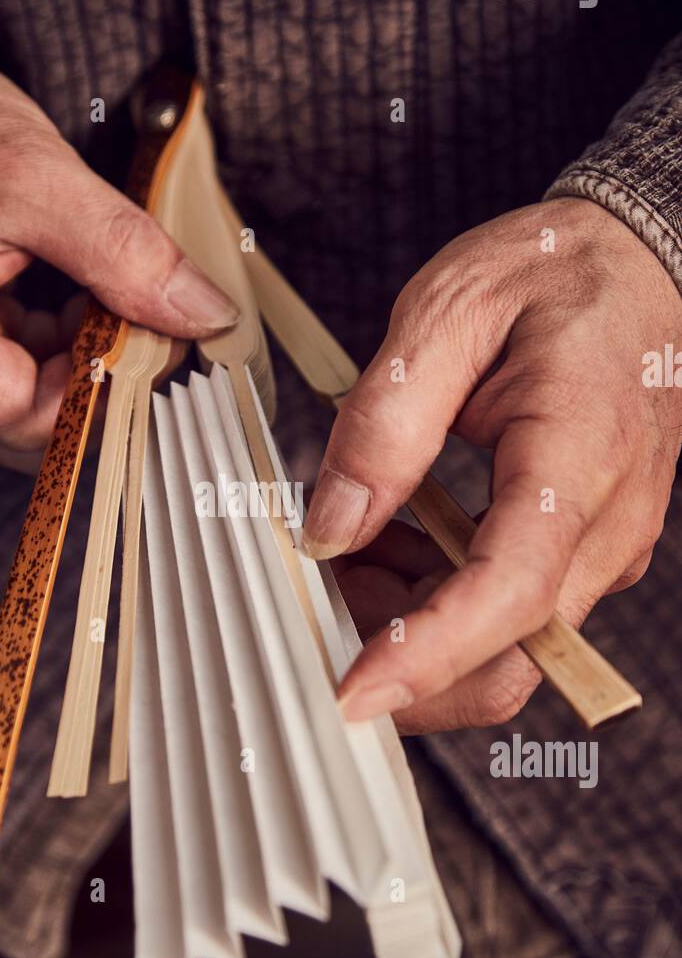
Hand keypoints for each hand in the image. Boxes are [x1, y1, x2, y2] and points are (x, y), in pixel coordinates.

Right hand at [0, 17, 235, 468]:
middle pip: (23, 425)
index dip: (106, 392)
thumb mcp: (33, 173)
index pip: (26, 419)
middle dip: (95, 379)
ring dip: (76, 362)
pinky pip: (4, 376)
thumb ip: (125, 254)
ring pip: (20, 406)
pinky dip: (52, 346)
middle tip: (152, 322)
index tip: (164, 343)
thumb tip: (204, 316)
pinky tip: (75, 300)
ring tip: (107, 298)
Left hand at [304, 199, 681, 730]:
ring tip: (343, 554)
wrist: (641, 262)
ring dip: (410, 629)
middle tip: (316, 605)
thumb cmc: (553, 272)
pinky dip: (436, 602)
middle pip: (509, 653)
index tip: (349, 694)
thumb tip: (330, 531)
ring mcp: (606, 546)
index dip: (426, 656)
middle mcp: (610, 523)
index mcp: (580, 455)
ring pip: (504, 646)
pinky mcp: (587, 549)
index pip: (510, 592)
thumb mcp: (447, 314)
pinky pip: (509, 611)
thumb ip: (385, 425)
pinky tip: (388, 544)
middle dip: (401, 658)